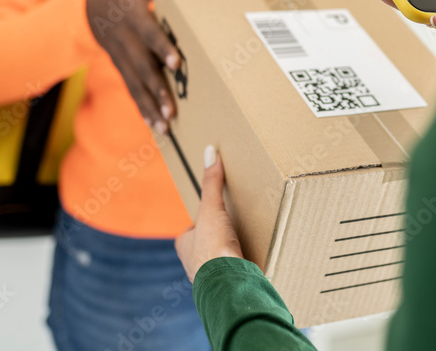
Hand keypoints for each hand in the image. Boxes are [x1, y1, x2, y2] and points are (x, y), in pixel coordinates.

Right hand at [86, 0, 186, 133]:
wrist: (90, 10)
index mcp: (132, 18)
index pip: (149, 34)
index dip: (163, 48)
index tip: (177, 63)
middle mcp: (125, 42)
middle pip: (143, 68)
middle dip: (158, 90)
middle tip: (173, 109)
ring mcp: (121, 59)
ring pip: (136, 85)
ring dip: (151, 107)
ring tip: (166, 126)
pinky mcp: (121, 69)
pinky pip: (131, 91)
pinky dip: (143, 109)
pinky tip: (156, 127)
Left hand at [175, 146, 243, 281]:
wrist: (227, 281)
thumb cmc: (213, 246)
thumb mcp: (211, 208)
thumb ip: (211, 182)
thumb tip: (209, 151)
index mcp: (184, 245)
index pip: (190, 229)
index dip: (203, 220)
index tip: (215, 214)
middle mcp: (192, 263)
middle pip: (204, 244)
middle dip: (216, 238)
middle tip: (231, 229)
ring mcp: (208, 277)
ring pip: (217, 260)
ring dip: (228, 254)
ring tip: (243, 244)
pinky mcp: (226, 285)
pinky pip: (232, 272)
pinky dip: (239, 267)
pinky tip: (251, 262)